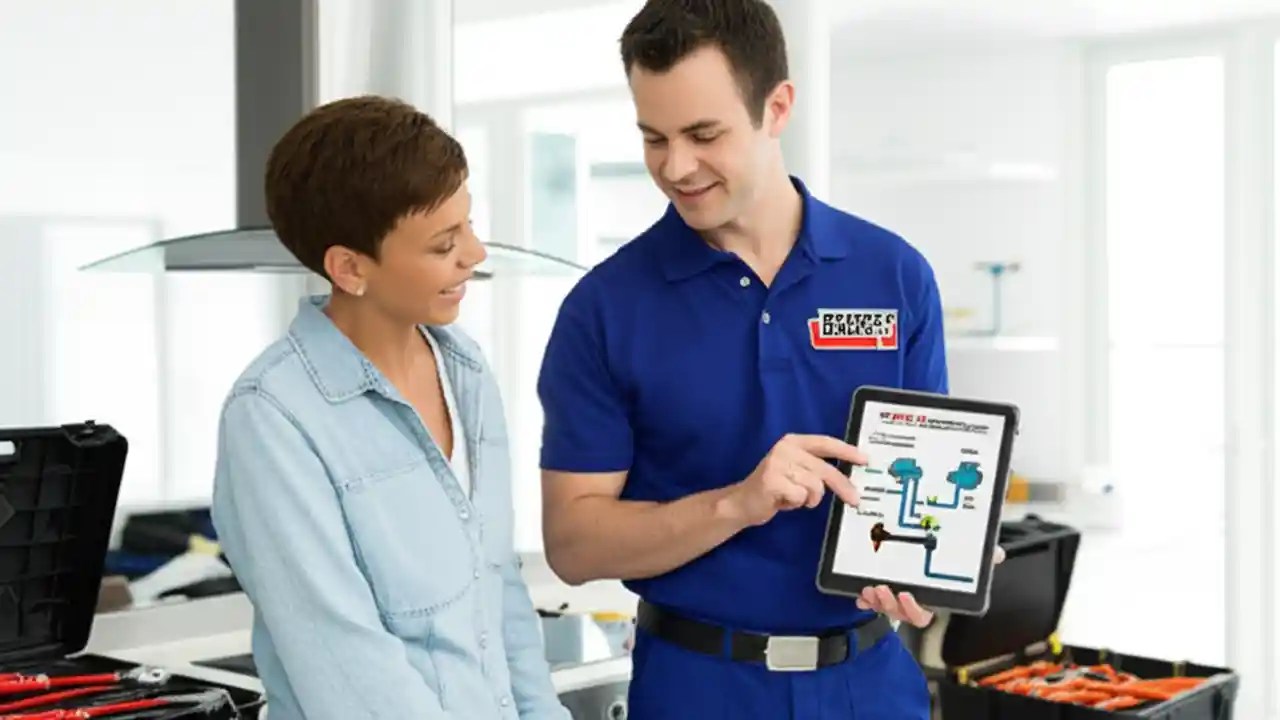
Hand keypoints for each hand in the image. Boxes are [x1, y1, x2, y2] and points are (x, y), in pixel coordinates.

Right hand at [727, 433, 865, 526]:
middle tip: (855, 500)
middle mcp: (786, 449)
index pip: (825, 443)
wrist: (742, 502)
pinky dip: (797, 503)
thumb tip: (849, 475)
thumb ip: (817, 468)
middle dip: (842, 486)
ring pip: (815, 485)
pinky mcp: (772, 480)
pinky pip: (801, 496)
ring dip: (810, 498)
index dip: (847, 451)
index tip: (865, 459)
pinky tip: (784, 501)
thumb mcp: (797, 472)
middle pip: (825, 468)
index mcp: (794, 442)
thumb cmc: (774, 488)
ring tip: (796, 498)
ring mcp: (777, 463)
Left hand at [856, 545, 1006, 626]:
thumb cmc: (946, 560)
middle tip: (883, 588)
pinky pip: (868, 599)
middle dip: (890, 604)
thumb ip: (980, 558)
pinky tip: (859, 590)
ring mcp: (892, 596)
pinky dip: (863, 597)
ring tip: (871, 586)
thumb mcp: (963, 559)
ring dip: (875, 599)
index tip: (909, 595)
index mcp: (929, 597)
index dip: (914, 609)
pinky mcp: (877, 589)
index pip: (923, 613)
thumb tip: (998, 554)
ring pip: (882, 605)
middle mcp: (910, 600)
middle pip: (899, 612)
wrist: (916, 549)